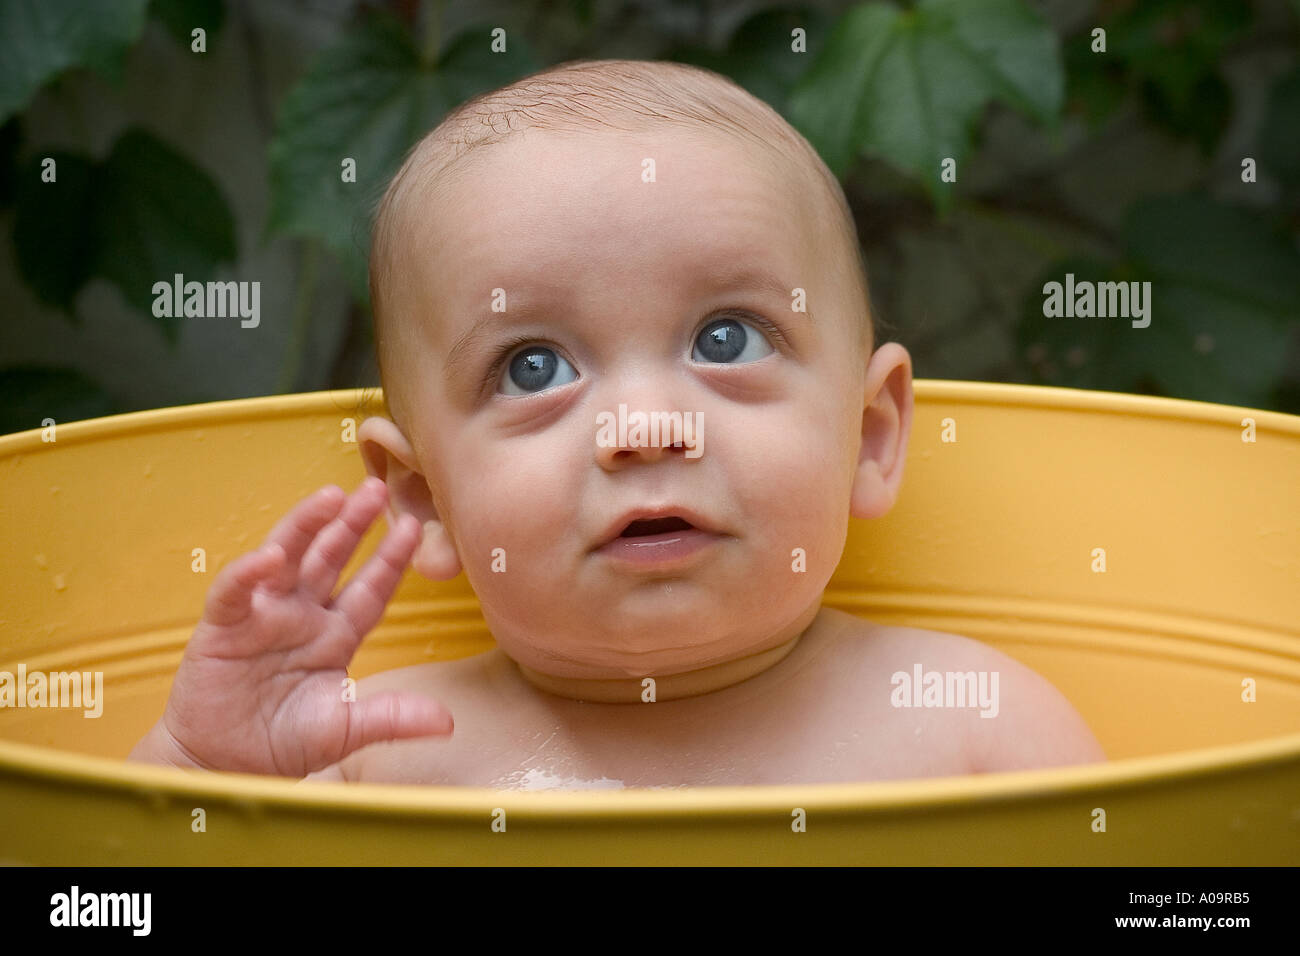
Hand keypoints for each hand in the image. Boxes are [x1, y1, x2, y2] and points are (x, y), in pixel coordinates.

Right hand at [156, 477, 452, 776]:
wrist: (223, 767)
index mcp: (336, 634)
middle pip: (331, 558)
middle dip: (353, 524)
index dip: (390, 559)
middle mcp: (302, 614)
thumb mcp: (345, 730)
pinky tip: (269, 556)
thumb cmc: (284, 743)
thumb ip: (391, 718)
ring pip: (287, 559)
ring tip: (330, 497)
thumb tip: (447, 722)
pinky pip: (236, 592)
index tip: (414, 528)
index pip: (370, 588)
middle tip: (376, 487)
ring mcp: (263, 616)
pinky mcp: (222, 627)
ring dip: (306, 526)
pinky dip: (249, 572)